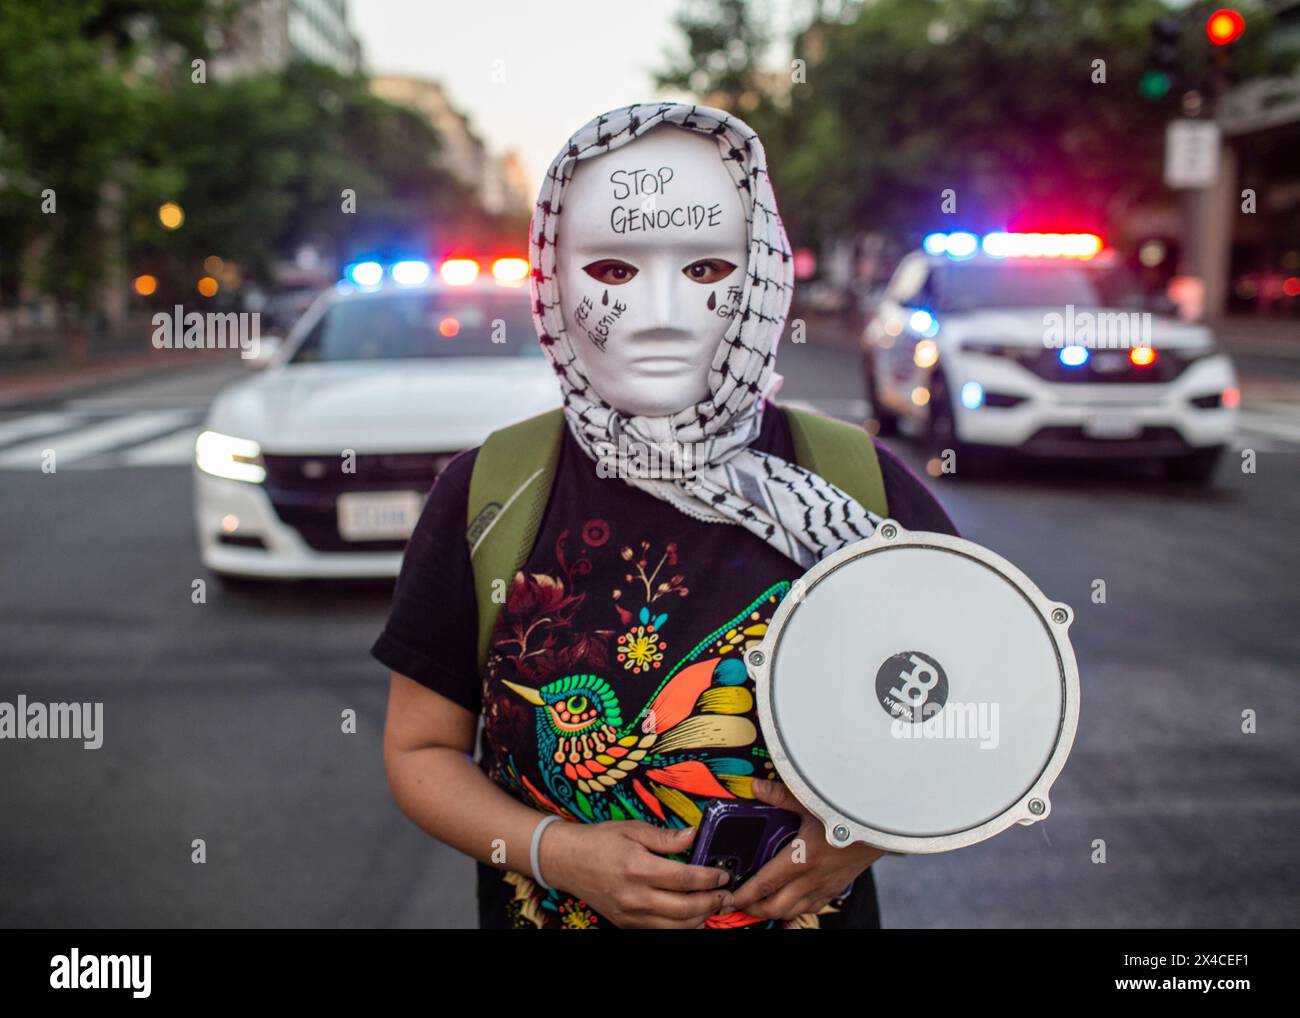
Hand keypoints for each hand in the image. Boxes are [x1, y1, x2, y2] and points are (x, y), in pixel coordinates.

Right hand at [538, 819, 734, 928]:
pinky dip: (681, 926)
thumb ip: (665, 837)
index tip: (723, 875)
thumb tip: (693, 836)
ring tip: (714, 906)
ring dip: (701, 918)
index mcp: (638, 868)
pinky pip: (660, 931)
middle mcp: (635, 896)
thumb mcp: (632, 829)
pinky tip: (692, 916)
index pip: (684, 878)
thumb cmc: (599, 841)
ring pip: (676, 926)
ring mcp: (630, 915)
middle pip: (685, 908)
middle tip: (727, 895)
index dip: (709, 879)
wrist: (567, 861)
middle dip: (712, 903)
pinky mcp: (626, 924)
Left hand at [730, 778, 884, 920]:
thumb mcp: (812, 801)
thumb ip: (781, 795)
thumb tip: (756, 787)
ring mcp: (825, 885)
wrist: (882, 826)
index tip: (731, 897)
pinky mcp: (836, 887)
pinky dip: (796, 911)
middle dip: (754, 909)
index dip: (746, 894)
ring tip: (757, 907)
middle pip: (776, 905)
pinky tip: (787, 909)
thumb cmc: (848, 812)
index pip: (766, 883)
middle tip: (738, 904)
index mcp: (802, 858)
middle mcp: (812, 878)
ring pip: (793, 911)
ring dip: (773, 912)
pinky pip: (812, 907)